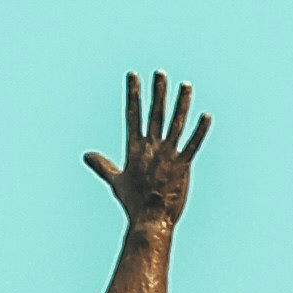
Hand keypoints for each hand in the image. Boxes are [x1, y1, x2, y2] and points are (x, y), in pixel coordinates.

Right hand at [85, 66, 210, 226]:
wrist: (149, 220)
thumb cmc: (133, 202)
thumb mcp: (116, 181)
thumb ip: (103, 165)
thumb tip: (86, 156)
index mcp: (135, 148)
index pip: (133, 115)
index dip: (133, 94)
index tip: (133, 76)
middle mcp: (151, 148)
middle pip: (155, 114)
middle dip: (158, 92)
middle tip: (160, 73)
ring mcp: (168, 156)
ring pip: (176, 124)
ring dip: (181, 104)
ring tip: (186, 86)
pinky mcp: (183, 166)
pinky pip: (193, 144)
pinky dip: (200, 130)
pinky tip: (206, 116)